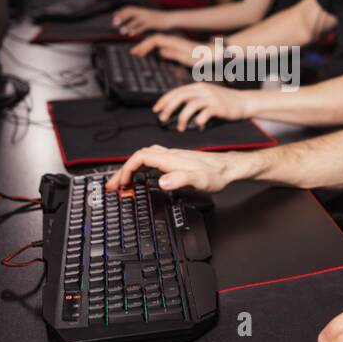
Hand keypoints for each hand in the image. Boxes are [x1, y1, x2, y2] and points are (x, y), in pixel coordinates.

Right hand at [106, 145, 242, 193]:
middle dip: (123, 171)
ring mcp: (172, 157)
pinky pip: (151, 160)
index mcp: (170, 159)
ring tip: (123, 182)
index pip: (140, 158)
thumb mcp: (200, 180)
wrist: (228, 168)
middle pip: (138, 157)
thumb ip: (181, 179)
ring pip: (144, 158)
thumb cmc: (216, 175)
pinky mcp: (175, 161)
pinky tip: (141, 175)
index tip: (120, 183)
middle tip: (114, 186)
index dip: (126, 169)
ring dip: (130, 169)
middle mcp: (169, 155)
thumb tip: (162, 182)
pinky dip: (140, 167)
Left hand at [113, 6, 167, 35]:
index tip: (114, 17)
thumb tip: (133, 22)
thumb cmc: (159, 19)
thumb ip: (141, 18)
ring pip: (135, 20)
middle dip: (121, 16)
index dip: (121, 12)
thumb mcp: (149, 16)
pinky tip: (131, 34)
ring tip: (121, 31)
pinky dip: (136, 30)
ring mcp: (148, 17)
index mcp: (142, 10)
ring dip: (128, 25)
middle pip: (130, 12)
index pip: (129, 8)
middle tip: (114, 23)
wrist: (171, 18)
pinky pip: (143, 26)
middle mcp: (144, 12)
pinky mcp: (152, 23)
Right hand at [131, 33, 200, 66]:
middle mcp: (173, 40)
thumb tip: (160, 51)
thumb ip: (173, 54)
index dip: (144, 44)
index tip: (136, 52)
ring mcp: (175, 42)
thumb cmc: (202, 57)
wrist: (213, 53)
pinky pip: (162, 45)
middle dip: (143, 45)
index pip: (154, 39)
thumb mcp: (188, 57)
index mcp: (174, 41)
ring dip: (147, 46)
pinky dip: (154, 48)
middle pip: (154, 39)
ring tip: (139, 53)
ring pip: (157, 42)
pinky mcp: (177, 46)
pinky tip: (152, 54)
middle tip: (133, 53)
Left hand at [154, 82, 251, 130]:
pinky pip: (204, 114)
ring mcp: (211, 97)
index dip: (164, 100)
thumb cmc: (224, 103)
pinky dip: (198, 121)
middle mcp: (203, 90)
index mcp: (198, 87)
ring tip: (179, 128)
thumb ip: (194, 100)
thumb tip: (176, 112)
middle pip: (180, 96)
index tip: (156, 109)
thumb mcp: (207, 97)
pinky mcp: (219, 107)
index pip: (176, 91)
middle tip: (162, 118)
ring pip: (190, 105)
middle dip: (168, 108)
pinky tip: (198, 127)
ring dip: (182, 117)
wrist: (245, 102)